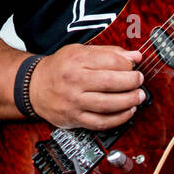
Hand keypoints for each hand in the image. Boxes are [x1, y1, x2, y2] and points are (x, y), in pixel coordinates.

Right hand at [28, 44, 143, 130]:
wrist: (34, 87)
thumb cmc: (59, 68)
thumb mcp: (80, 51)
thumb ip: (108, 52)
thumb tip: (135, 56)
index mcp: (76, 60)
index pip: (110, 61)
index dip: (128, 64)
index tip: (133, 65)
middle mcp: (74, 80)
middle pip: (110, 82)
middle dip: (131, 82)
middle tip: (139, 81)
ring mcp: (73, 101)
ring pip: (108, 104)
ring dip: (129, 101)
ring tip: (138, 96)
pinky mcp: (74, 118)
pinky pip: (101, 122)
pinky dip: (119, 118)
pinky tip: (128, 112)